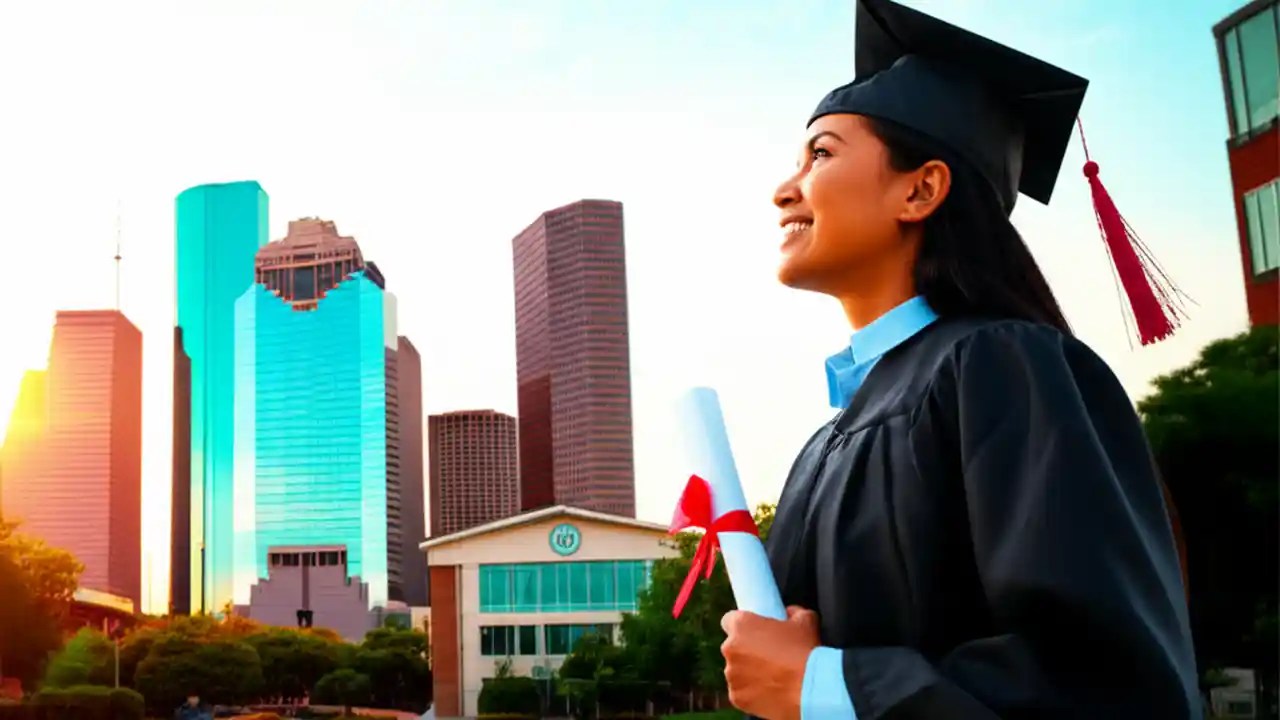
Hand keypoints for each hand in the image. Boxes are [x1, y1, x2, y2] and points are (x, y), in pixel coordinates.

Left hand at [721, 605, 820, 719]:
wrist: (811, 689)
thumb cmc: (806, 652)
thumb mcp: (805, 620)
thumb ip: (793, 612)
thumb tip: (789, 613)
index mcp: (741, 626)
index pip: (730, 620)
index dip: (743, 626)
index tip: (755, 632)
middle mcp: (729, 649)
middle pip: (733, 647)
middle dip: (746, 651)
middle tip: (768, 656)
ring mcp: (731, 675)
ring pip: (736, 671)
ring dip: (748, 672)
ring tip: (773, 676)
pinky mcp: (736, 697)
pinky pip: (741, 692)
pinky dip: (751, 692)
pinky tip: (770, 690)